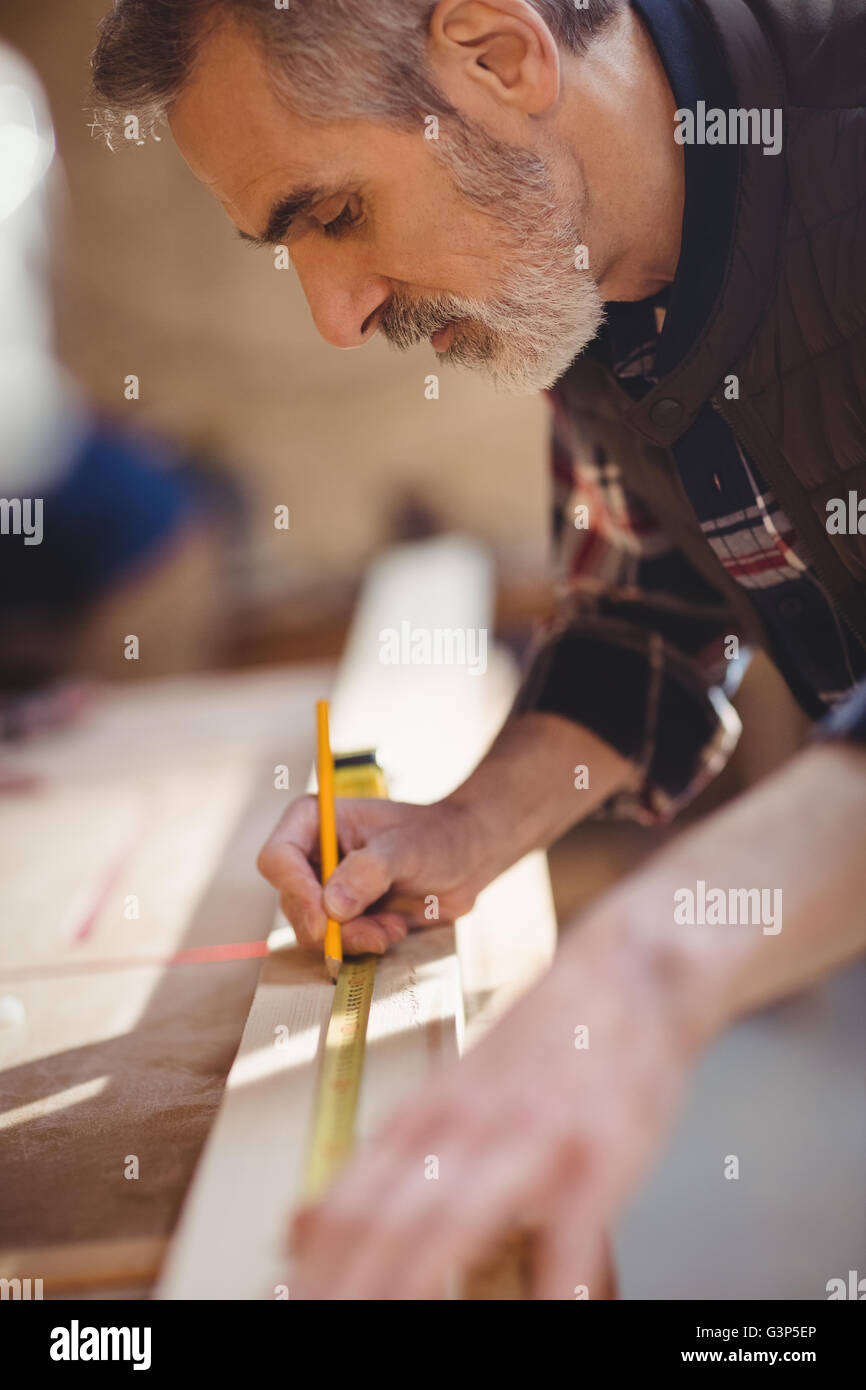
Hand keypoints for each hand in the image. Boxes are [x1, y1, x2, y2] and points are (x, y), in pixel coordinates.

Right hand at [257, 795, 489, 955]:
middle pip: (292, 902)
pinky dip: (362, 944)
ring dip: (353, 938)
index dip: (295, 891)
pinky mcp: (341, 916)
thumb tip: (331, 907)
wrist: (465, 859)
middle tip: (374, 933)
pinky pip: (336, 944)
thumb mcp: (405, 848)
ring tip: (391, 927)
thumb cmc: (436, 837)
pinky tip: (392, 929)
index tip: (325, 920)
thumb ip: (368, 872)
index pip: (278, 858)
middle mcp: (310, 855)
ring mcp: (323, 888)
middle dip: (331, 927)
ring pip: (312, 931)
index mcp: (313, 821)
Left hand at [290, 912, 700, 1298]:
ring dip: (410, 1287)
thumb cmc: (544, 1042)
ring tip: (388, 1339)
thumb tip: (304, 1221)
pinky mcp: (597, 1152)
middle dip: (343, 1286)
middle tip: (310, 1329)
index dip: (312, 1263)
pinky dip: (549, 1282)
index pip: (349, 1202)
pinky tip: (540, 1315)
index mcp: (428, 1116)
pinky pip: (566, 1230)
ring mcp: (529, 1138)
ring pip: (451, 1222)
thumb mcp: (455, 1090)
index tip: (285, 1302)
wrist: (628, 973)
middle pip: (386, 1220)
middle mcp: (466, 1127)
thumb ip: (393, 1156)